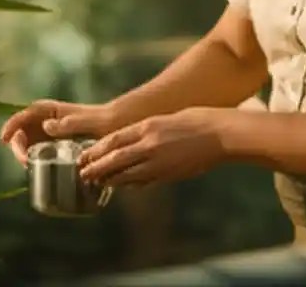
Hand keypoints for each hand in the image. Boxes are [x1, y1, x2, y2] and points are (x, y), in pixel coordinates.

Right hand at [0, 99, 115, 164]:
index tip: (4, 138)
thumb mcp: (91, 122)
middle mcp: (51, 120)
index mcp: (55, 111)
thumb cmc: (109, 122)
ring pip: (30, 142)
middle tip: (25, 161)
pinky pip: (41, 151)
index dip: (13, 124)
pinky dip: (36, 160)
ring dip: (25, 154)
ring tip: (30, 167)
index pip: (28, 114)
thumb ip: (69, 123)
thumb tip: (46, 126)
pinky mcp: (59, 145)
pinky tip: (40, 170)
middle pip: (25, 130)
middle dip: (19, 145)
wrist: (123, 127)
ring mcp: (54, 133)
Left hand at [78, 107, 226, 187]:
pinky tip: (126, 186)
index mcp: (148, 126)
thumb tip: (130, 143)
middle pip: (115, 160)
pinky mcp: (169, 174)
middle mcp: (149, 145)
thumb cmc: (197, 120)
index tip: (85, 156)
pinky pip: (145, 181)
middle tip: (83, 174)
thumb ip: (147, 131)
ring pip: (127, 175)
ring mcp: (159, 162)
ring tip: (100, 183)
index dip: (96, 150)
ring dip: (111, 180)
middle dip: (97, 168)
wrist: (221, 134)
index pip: (113, 140)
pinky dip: (132, 184)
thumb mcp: (166, 119)